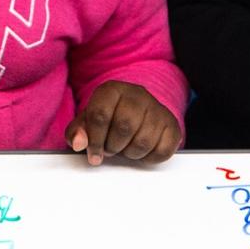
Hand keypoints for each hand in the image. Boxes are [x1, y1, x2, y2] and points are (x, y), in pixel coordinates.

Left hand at [64, 81, 180, 165]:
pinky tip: (142, 150)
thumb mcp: (88, 123)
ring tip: (126, 147)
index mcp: (112, 90)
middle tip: (111, 148)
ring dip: (130, 153)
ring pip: (143, 142)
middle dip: (113, 146)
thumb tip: (78, 143)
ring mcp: (157, 109)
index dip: (95, 140)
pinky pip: (162, 151)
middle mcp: (137, 95)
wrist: (138, 113)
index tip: (94, 154)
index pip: (100, 114)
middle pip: (124, 128)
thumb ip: (77, 133)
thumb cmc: (110, 119)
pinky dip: (149, 158)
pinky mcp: (172, 125)